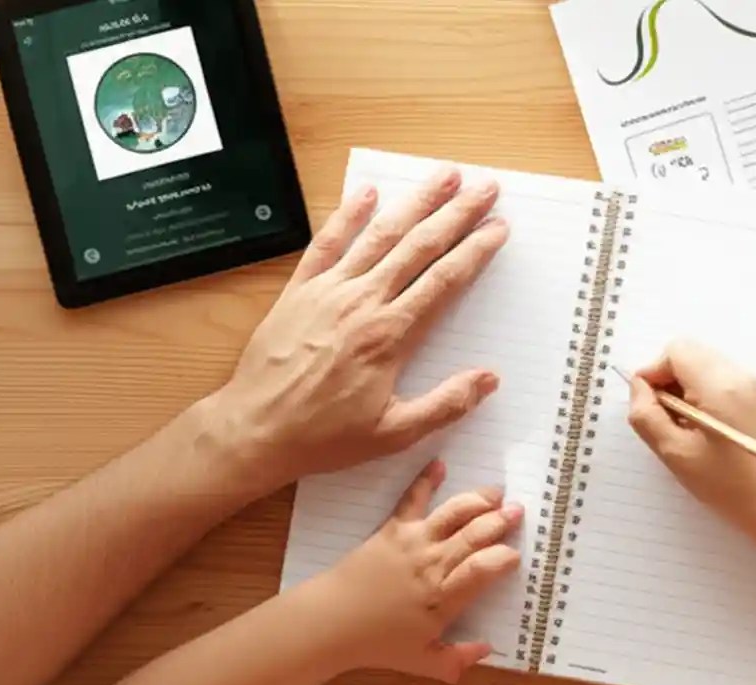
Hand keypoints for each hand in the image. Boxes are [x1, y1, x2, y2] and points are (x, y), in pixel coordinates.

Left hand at [211, 167, 508, 490]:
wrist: (257, 429)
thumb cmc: (324, 437)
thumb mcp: (394, 433)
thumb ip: (445, 404)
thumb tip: (487, 379)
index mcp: (390, 335)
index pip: (445, 280)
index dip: (475, 250)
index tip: (498, 228)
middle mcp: (363, 302)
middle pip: (420, 246)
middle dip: (456, 213)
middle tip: (484, 187)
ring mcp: (329, 291)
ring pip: (380, 235)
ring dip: (415, 202)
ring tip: (443, 175)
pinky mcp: (300, 291)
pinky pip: (327, 243)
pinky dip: (348, 215)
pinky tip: (367, 192)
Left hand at [310, 461, 522, 682]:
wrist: (332, 620)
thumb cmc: (377, 643)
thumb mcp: (422, 662)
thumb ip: (457, 659)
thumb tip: (489, 650)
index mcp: (443, 598)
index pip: (483, 570)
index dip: (504, 558)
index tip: (515, 555)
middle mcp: (432, 564)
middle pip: (473, 535)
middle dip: (500, 521)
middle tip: (518, 512)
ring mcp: (413, 542)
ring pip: (452, 513)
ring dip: (476, 500)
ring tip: (496, 493)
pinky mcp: (393, 529)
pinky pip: (412, 499)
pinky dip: (426, 479)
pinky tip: (440, 464)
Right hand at [626, 340, 755, 524]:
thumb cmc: (724, 483)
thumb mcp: (674, 452)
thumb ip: (647, 414)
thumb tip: (639, 386)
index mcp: (718, 386)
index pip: (675, 351)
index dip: (653, 373)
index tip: (649, 406)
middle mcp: (736, 374)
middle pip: (687, 352)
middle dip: (666, 378)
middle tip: (665, 417)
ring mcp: (748, 382)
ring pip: (699, 363)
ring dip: (681, 386)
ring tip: (682, 424)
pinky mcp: (752, 393)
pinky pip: (713, 376)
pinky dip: (697, 392)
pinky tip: (699, 424)